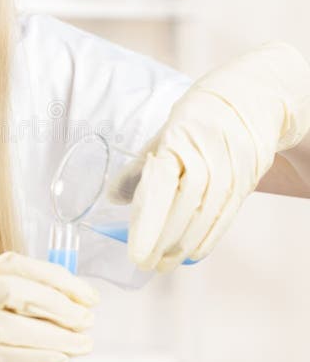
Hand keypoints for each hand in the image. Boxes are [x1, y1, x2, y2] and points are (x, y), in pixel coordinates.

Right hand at [0, 251, 100, 361]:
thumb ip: (20, 292)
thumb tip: (75, 304)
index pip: (21, 267)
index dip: (60, 281)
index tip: (89, 297)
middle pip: (15, 293)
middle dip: (58, 308)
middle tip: (87, 322)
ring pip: (11, 330)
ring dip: (53, 340)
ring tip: (81, 345)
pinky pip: (2, 358)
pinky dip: (35, 359)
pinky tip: (58, 360)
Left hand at [110, 41, 309, 271]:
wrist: (249, 99)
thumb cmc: (195, 121)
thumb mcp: (164, 136)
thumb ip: (141, 169)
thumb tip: (113, 198)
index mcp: (178, 139)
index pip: (161, 185)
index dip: (148, 221)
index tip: (135, 250)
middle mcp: (206, 154)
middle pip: (184, 206)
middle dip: (162, 240)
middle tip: (144, 262)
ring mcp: (230, 168)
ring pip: (205, 215)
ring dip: (182, 245)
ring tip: (162, 263)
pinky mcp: (246, 180)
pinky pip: (225, 217)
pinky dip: (206, 239)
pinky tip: (190, 253)